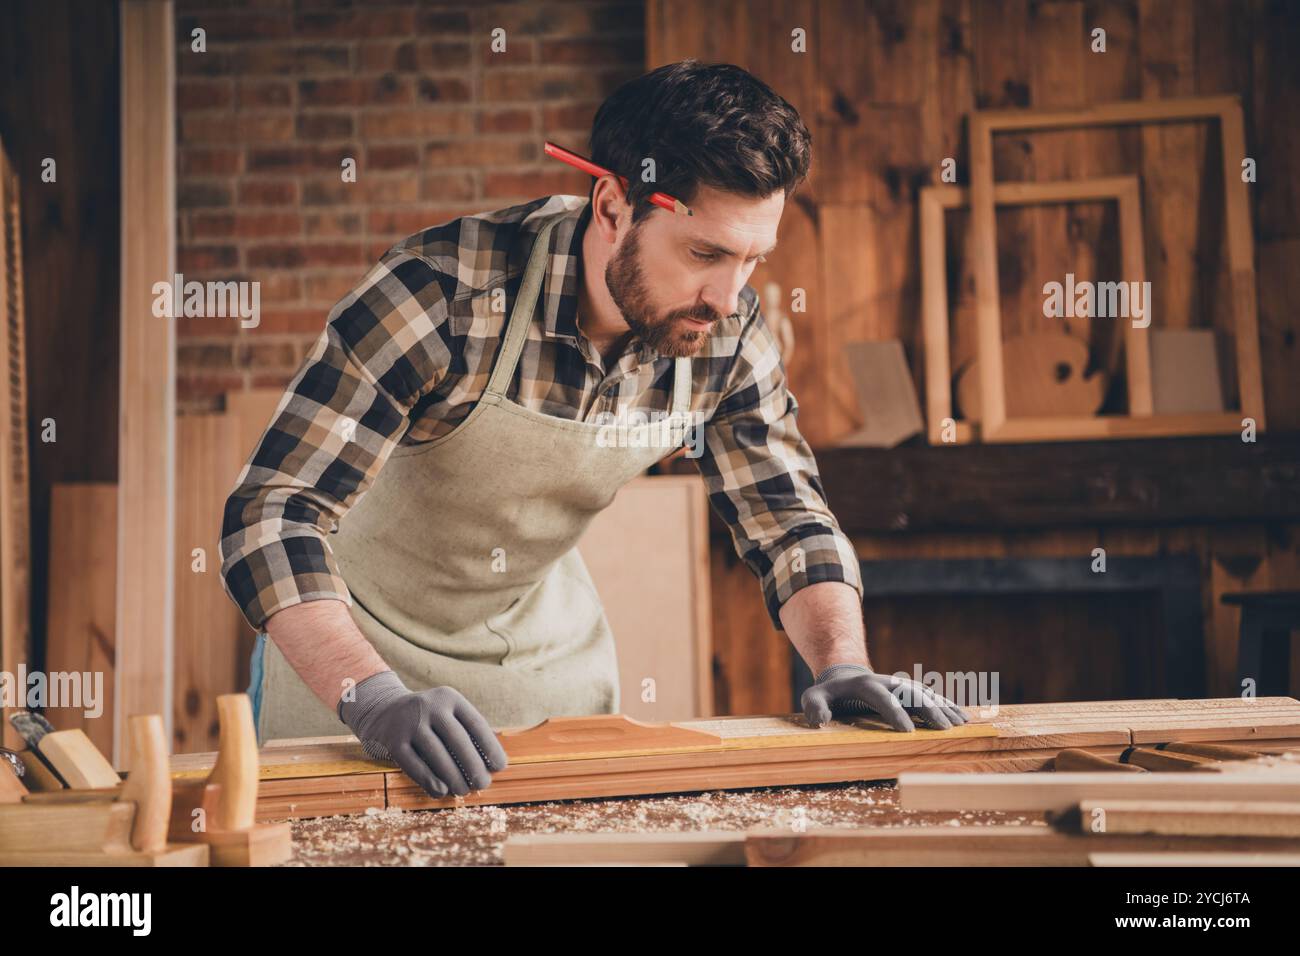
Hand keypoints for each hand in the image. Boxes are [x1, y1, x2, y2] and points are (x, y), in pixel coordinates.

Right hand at [338, 671, 508, 797]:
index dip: (490, 746)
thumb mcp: (447, 714)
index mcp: (449, 698)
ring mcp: (409, 722)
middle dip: (473, 765)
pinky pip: (413, 764)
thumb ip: (467, 733)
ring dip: (453, 776)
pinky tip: (440, 791)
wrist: (383, 709)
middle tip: (483, 784)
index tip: (500, 766)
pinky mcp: (393, 740)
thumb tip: (492, 765)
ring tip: (464, 791)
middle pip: (457, 739)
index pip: (475, 723)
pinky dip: (428, 780)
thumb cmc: (428, 719)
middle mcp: (430, 706)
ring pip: (436, 754)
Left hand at [801, 664, 969, 731]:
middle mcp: (887, 682)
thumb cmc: (828, 694)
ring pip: (926, 694)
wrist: (843, 677)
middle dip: (929, 710)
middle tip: (943, 729)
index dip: (896, 713)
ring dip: (943, 708)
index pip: (883, 698)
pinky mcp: (908, 691)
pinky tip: (961, 717)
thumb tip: (820, 719)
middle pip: (911, 694)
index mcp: (865, 684)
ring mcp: (900, 685)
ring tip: (960, 723)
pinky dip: (946, 705)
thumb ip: (814, 706)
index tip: (908, 731)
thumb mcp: (813, 697)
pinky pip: (931, 697)